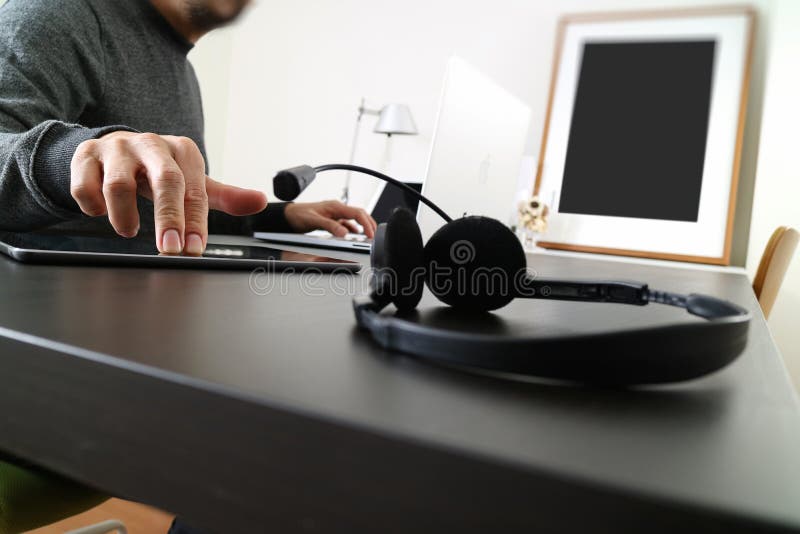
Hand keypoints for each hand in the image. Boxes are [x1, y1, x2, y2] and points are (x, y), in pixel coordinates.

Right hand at [70, 131, 267, 254]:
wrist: (115, 150)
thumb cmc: (160, 172)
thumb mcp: (193, 182)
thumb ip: (225, 196)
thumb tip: (260, 200)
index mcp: (183, 151)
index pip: (195, 190)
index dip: (195, 223)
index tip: (193, 250)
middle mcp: (152, 144)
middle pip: (165, 182)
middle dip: (169, 219)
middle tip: (169, 250)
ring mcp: (117, 148)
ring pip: (119, 185)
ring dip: (125, 216)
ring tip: (129, 230)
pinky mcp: (85, 155)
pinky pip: (85, 185)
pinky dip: (92, 205)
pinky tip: (101, 212)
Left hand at [284, 201, 376, 237]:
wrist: (289, 215)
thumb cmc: (299, 215)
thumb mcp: (314, 221)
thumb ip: (330, 226)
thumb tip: (344, 233)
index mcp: (335, 206)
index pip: (357, 213)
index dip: (366, 223)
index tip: (371, 233)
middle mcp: (337, 209)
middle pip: (360, 214)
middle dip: (369, 224)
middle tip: (374, 235)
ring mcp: (336, 214)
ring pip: (355, 219)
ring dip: (362, 227)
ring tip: (368, 236)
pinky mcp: (333, 220)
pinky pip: (347, 224)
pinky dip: (354, 230)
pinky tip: (354, 236)